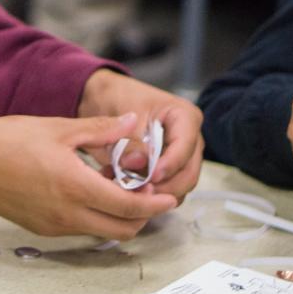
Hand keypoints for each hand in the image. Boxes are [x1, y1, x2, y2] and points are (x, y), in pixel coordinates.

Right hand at [0, 113, 177, 240]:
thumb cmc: (10, 139)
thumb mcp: (59, 128)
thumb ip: (101, 129)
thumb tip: (133, 123)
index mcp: (76, 186)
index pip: (129, 206)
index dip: (154, 204)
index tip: (168, 197)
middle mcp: (68, 214)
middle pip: (122, 229)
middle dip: (142, 216)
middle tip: (146, 194)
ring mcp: (54, 226)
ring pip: (101, 232)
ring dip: (117, 218)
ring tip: (116, 191)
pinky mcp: (41, 230)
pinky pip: (79, 229)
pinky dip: (94, 218)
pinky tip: (88, 194)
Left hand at [77, 69, 203, 203]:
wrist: (103, 100)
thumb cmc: (117, 98)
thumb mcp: (124, 116)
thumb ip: (132, 142)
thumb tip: (137, 165)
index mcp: (185, 117)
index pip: (185, 147)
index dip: (170, 165)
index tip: (150, 177)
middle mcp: (189, 140)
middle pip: (188, 173)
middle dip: (165, 187)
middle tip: (139, 193)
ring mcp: (180, 157)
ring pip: (178, 187)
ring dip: (154, 195)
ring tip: (125, 188)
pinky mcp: (166, 171)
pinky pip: (163, 190)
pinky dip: (146, 195)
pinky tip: (121, 188)